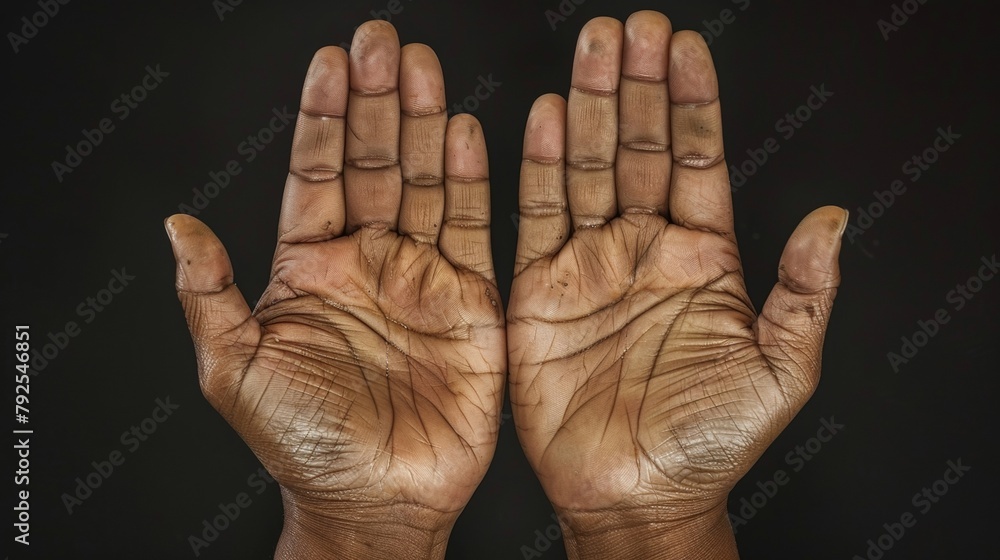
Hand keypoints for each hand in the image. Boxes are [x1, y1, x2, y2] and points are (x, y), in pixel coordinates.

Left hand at [165, 21, 504, 559]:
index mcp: (311, 267)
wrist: (376, 501)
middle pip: (376, 162)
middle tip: (383, 40)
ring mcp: (423, 276)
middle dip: (379, 100)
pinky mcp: (472, 302)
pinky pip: (476, 231)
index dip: (323, 116)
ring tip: (424, 66)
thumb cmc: (303, 444)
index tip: (330, 61)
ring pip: (427, 182)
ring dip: (425, 123)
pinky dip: (474, 181)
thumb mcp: (234, 370)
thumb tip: (177, 228)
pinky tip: (468, 132)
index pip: (317, 172)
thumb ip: (208, 296)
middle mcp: (370, 260)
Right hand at [507, 12, 846, 558]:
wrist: (638, 495)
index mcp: (704, 258)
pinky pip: (535, 219)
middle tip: (629, 28)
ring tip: (590, 52)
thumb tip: (833, 220)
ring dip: (588, 109)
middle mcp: (645, 250)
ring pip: (587, 169)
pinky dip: (535, 169)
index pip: (699, 160)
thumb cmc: (710, 443)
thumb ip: (803, 292)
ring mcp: (591, 266)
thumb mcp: (780, 369)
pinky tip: (539, 120)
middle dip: (636, 86)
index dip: (693, 102)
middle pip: (640, 149)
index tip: (686, 46)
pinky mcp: (541, 292)